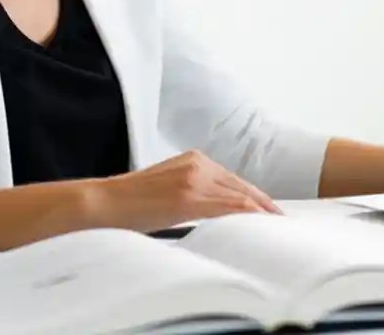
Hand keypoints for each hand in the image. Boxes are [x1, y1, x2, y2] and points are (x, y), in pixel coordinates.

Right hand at [95, 150, 281, 233]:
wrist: (102, 202)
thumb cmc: (129, 203)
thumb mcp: (167, 189)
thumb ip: (192, 192)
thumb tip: (214, 212)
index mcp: (192, 159)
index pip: (233, 179)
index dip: (254, 195)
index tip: (269, 209)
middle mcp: (197, 164)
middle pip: (241, 186)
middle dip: (263, 203)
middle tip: (281, 219)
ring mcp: (194, 179)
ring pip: (239, 195)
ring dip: (260, 211)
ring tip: (276, 225)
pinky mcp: (188, 197)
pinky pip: (228, 206)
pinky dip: (248, 214)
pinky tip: (260, 223)